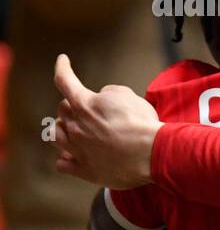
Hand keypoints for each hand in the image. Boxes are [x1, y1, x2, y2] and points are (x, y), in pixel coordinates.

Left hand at [54, 54, 160, 188]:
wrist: (152, 153)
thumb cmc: (141, 123)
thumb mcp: (127, 95)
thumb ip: (108, 93)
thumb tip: (101, 97)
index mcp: (84, 105)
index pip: (64, 80)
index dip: (62, 67)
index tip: (62, 60)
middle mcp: (75, 127)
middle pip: (63, 110)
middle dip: (73, 106)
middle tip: (88, 109)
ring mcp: (77, 150)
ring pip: (56, 136)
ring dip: (64, 130)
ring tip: (75, 131)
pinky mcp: (84, 170)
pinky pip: (63, 163)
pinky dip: (67, 157)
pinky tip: (73, 155)